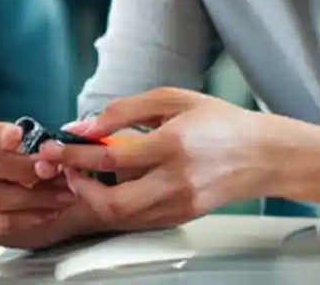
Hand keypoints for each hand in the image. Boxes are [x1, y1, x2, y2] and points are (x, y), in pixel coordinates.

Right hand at [0, 121, 96, 249]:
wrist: (29, 209)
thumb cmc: (32, 173)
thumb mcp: (40, 157)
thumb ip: (44, 157)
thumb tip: (49, 165)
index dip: (0, 134)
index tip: (19, 136)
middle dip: (27, 169)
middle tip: (55, 171)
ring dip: (36, 197)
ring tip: (64, 196)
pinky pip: (1, 222)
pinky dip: (29, 218)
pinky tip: (50, 213)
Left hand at [37, 88, 276, 232]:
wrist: (262, 155)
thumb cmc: (220, 122)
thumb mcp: (172, 100)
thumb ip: (125, 111)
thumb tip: (86, 125)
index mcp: (174, 144)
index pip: (111, 155)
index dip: (76, 153)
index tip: (56, 147)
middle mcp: (176, 180)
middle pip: (112, 200)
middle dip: (78, 187)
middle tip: (65, 170)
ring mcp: (180, 203)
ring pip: (122, 216)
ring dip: (94, 198)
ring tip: (85, 177)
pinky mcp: (182, 217)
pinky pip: (137, 219)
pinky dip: (116, 205)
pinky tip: (111, 186)